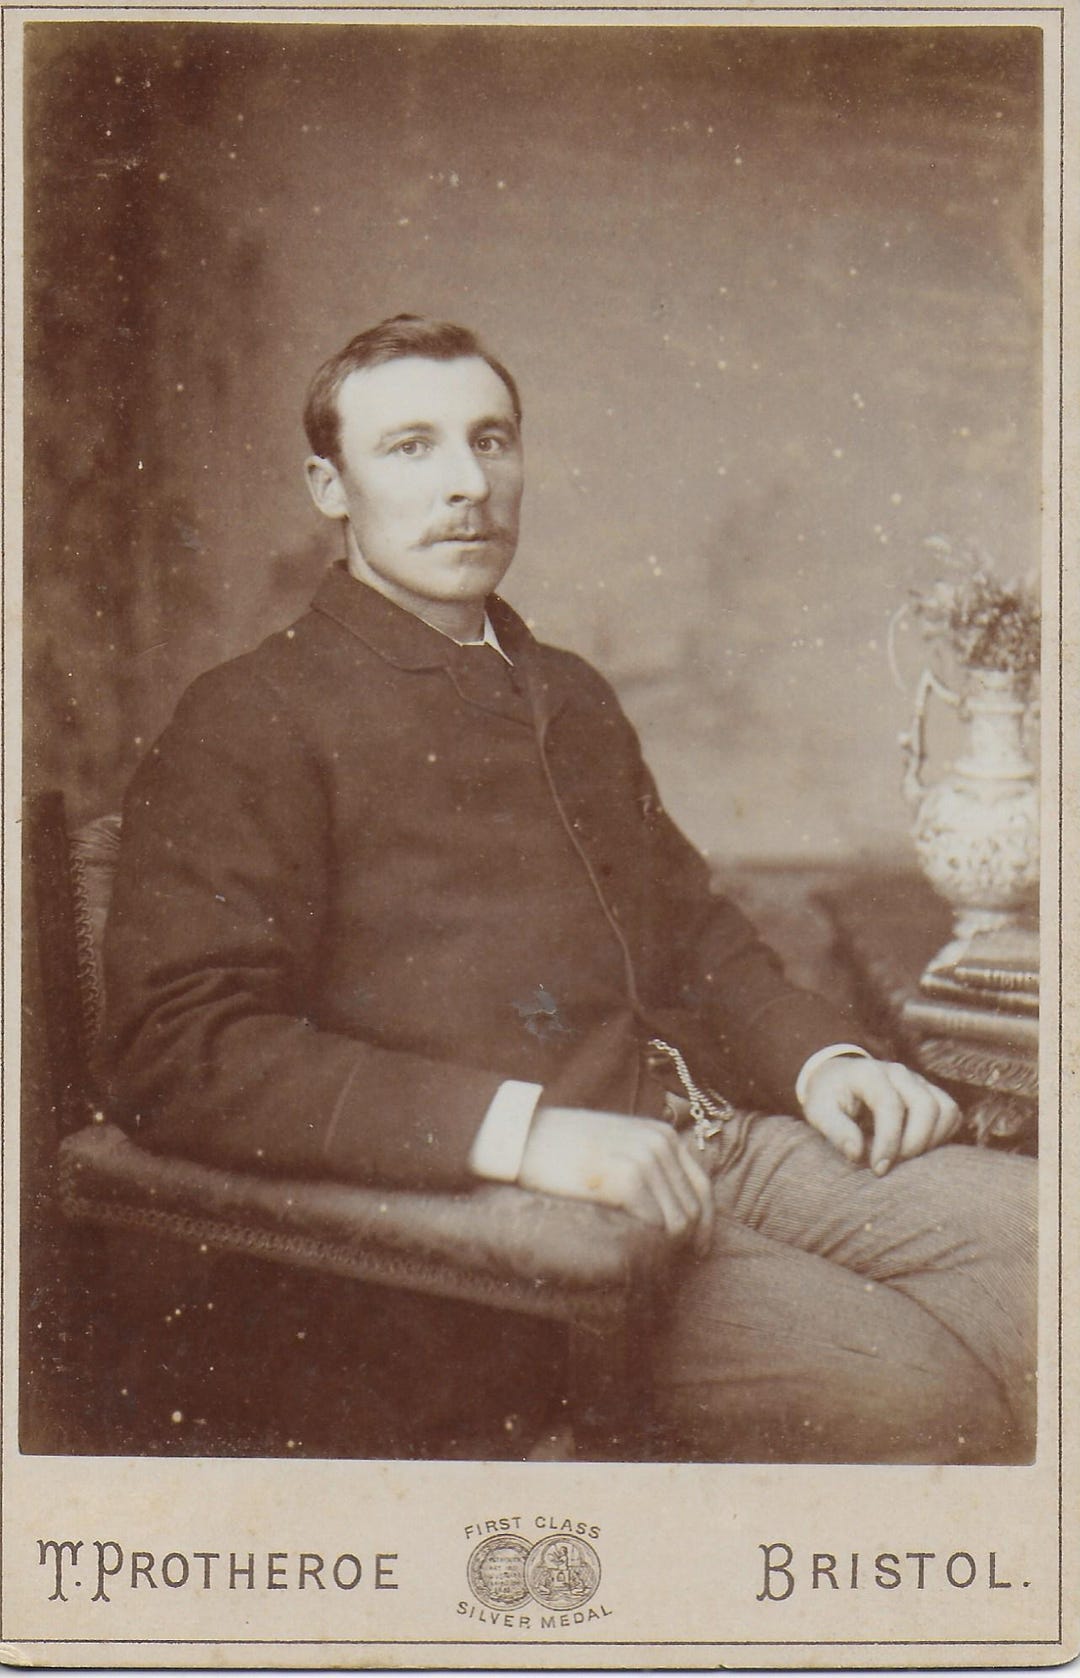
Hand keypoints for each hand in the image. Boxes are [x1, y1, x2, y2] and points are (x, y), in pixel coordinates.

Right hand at [519, 1106, 714, 1255]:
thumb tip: (668, 1207)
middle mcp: (660, 1144)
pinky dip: (648, 1242)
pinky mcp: (627, 1179)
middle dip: (685, 1240)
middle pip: (693, 1208)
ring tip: (646, 1258)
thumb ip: (647, 1163)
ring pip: (678, 1221)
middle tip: (667, 1262)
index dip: (704, 1223)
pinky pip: (654, 1224)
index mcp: (661, 1134)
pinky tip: (631, 1248)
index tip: (697, 1248)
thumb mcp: (618, 1143)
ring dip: (665, 1245)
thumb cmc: (565, 1146)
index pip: (702, 1186)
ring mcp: (645, 1160)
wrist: (525, 1137)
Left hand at [800, 1056, 962, 1175]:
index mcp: (870, 1073)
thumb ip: (835, 1130)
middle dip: (914, 1143)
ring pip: (946, 1110)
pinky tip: (918, 1150)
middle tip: (893, 1164)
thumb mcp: (817, 1111)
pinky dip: (942, 1137)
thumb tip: (857, 1153)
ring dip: (931, 1141)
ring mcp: (919, 1081)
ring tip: (906, 1158)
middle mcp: (899, 1073)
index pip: (889, 1105)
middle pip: (926, 1106)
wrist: (839, 1078)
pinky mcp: (931, 1093)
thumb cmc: (828, 1097)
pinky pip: (951, 1115)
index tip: (878, 1168)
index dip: (888, 1141)